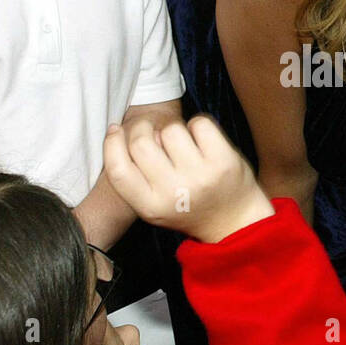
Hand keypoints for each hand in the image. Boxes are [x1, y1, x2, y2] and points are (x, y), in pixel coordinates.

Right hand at [102, 115, 273, 243]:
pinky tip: (201, 141)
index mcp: (151, 207)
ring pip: (170, 129)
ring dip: (173, 128)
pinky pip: (199, 123)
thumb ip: (134, 176)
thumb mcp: (153, 204)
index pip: (118, 170)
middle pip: (141, 142)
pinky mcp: (223, 160)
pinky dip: (198, 125)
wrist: (233, 221)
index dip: (112, 143)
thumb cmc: (187, 206)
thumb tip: (116, 130)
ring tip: (182, 144)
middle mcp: (174, 192)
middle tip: (153, 133)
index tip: (115, 130)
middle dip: (143, 128)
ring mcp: (200, 175)